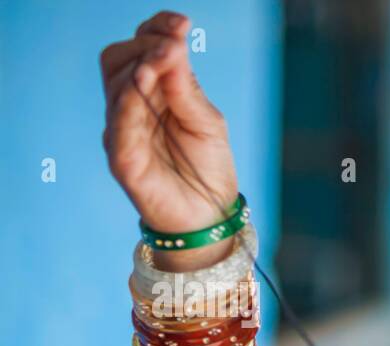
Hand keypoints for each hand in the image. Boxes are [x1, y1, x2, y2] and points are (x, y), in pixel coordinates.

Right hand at [100, 11, 237, 250]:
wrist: (211, 218)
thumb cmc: (208, 169)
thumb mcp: (207, 122)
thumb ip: (186, 88)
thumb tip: (174, 45)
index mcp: (152, 96)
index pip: (140, 51)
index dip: (155, 31)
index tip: (181, 23)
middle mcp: (130, 110)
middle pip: (119, 60)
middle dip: (146, 44)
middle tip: (174, 42)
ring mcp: (122, 133)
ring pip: (117, 85)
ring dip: (142, 64)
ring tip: (167, 54)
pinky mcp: (122, 158)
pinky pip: (119, 122)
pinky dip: (130, 97)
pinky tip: (146, 78)